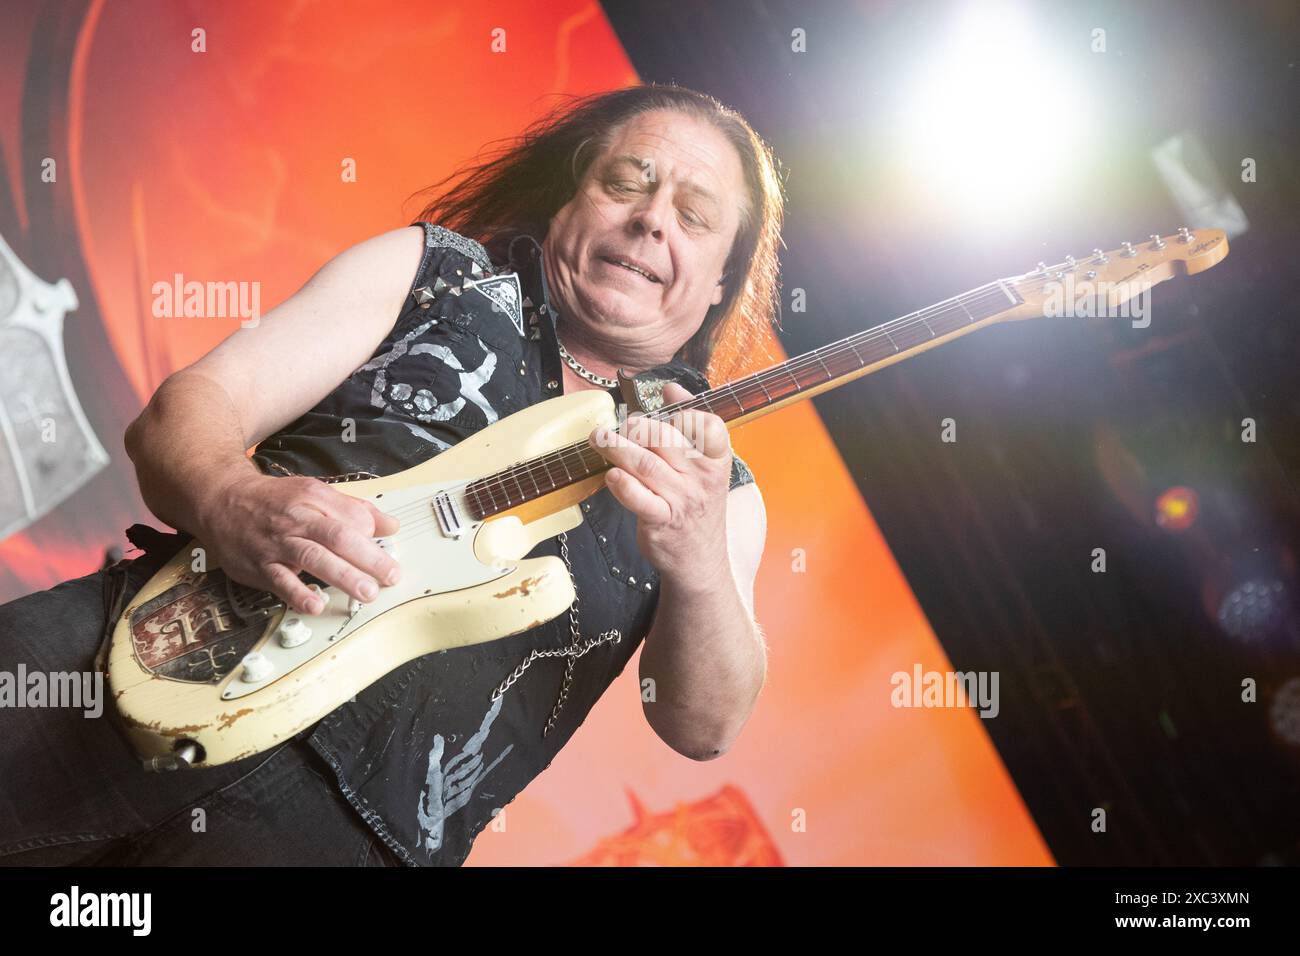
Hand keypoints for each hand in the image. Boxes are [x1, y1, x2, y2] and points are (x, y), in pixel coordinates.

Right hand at [197, 471, 400, 613]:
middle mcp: (297, 519)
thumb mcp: (316, 493)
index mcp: (315, 498)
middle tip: (390, 576)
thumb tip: (392, 525)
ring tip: (367, 592)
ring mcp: (277, 543)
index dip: (372, 536)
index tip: (389, 552)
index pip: (353, 517)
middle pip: (338, 537)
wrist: (221, 499)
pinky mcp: (259, 564)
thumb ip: (355, 510)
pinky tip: (315, 604)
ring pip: (313, 557)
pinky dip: (297, 593)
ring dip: (343, 576)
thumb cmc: (275, 501)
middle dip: (368, 558)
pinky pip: (279, 580)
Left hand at [588, 381, 732, 588]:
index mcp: (716, 459)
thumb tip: (670, 388)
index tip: (661, 408)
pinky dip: (621, 484)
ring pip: (645, 464)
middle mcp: (701, 478)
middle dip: (635, 426)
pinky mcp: (661, 521)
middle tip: (618, 426)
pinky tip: (611, 475)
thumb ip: (690, 425)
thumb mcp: (704, 466)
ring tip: (598, 438)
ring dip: (616, 447)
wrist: (701, 559)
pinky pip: (638, 498)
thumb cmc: (697, 504)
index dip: (683, 411)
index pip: (707, 425)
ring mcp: (682, 500)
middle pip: (665, 439)